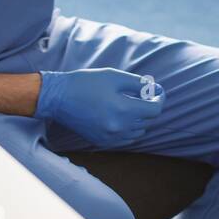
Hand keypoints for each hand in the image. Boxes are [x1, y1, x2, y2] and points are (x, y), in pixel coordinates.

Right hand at [34, 67, 165, 145]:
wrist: (58, 98)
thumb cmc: (86, 83)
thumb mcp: (114, 76)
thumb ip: (138, 83)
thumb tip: (155, 89)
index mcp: (123, 110)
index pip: (155, 110)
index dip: (160, 99)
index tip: (158, 91)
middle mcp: (119, 128)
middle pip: (148, 121)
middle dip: (150, 107)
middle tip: (144, 94)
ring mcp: (110, 138)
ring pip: (138, 132)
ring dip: (141, 119)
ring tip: (132, 104)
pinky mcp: (102, 142)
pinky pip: (126, 139)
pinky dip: (129, 129)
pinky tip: (122, 116)